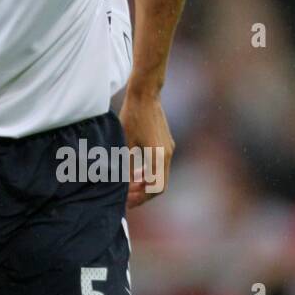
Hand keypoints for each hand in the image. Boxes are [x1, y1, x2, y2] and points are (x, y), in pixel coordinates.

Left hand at [118, 89, 173, 208]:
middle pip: (160, 184)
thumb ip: (127, 166)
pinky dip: (150, 172)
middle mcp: (167, 154)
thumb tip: (125, 186)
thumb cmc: (133, 116)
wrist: (146, 94)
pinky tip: (137, 171)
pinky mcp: (166, 143)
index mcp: (158, 156)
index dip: (142, 198)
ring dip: (146, 183)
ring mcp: (168, 148)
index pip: (156, 188)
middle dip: (144, 192)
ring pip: (161, 175)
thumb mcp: (125, 143)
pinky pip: (160, 165)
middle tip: (127, 196)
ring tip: (130, 185)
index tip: (128, 200)